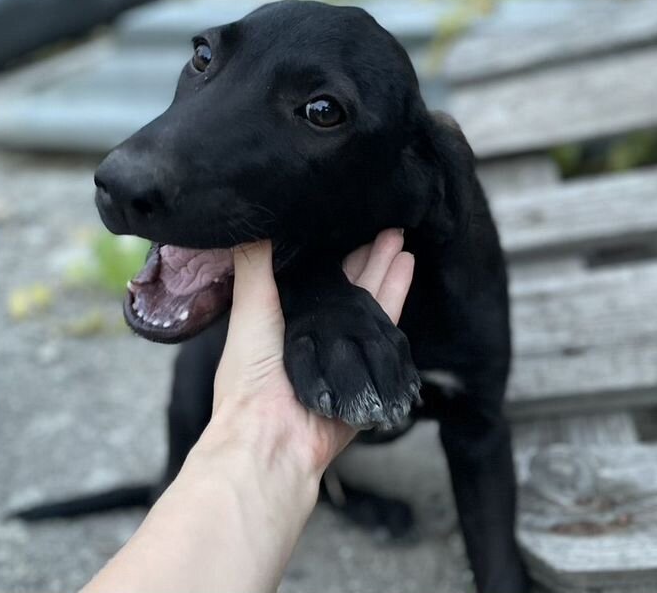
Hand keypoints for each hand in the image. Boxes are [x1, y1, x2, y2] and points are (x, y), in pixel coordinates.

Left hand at [212, 229, 414, 474]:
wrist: (273, 434)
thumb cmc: (251, 375)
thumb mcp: (249, 309)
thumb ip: (253, 268)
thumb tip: (249, 224)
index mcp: (285, 320)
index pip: (314, 278)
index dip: (330, 252)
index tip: (342, 221)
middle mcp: (316, 334)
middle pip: (348, 287)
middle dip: (365, 255)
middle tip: (384, 223)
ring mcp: (344, 351)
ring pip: (370, 300)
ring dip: (385, 268)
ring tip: (401, 237)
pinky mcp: (367, 367)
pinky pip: (385, 325)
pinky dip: (396, 294)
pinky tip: (407, 267)